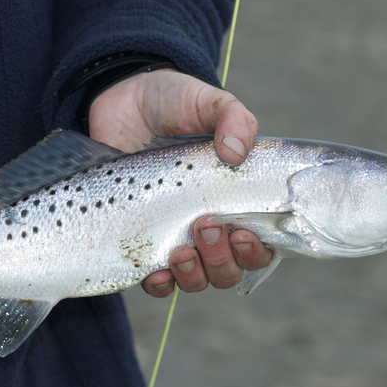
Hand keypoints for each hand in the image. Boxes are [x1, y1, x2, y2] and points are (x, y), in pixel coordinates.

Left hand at [87, 69, 273, 295]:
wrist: (124, 99)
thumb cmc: (175, 103)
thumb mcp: (208, 102)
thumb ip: (233, 118)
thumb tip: (236, 153)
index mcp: (237, 200)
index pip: (262, 244)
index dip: (257, 251)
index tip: (243, 232)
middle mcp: (210, 226)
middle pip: (230, 271)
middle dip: (223, 261)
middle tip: (206, 226)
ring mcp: (174, 236)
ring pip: (198, 280)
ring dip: (195, 275)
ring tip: (181, 252)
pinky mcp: (139, 242)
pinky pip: (156, 283)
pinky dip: (160, 286)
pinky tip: (156, 274)